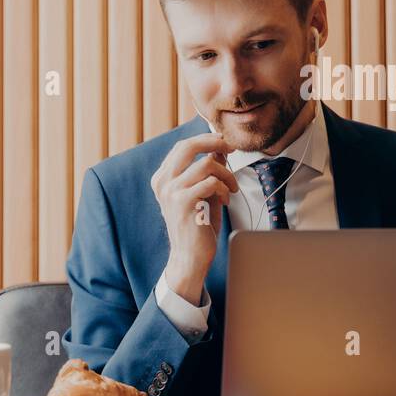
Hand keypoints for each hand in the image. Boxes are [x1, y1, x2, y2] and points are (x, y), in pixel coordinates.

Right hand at [150, 132, 238, 304]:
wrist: (189, 256)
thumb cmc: (197, 225)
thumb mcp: (202, 192)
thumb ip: (207, 171)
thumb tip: (219, 148)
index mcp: (163, 178)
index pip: (183, 146)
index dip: (206, 139)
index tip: (224, 142)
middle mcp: (163, 182)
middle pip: (188, 146)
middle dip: (215, 143)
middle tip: (231, 148)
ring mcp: (171, 192)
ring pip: (206, 164)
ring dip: (226, 174)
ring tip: (232, 188)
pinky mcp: (183, 203)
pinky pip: (211, 182)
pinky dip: (225, 189)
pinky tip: (226, 200)